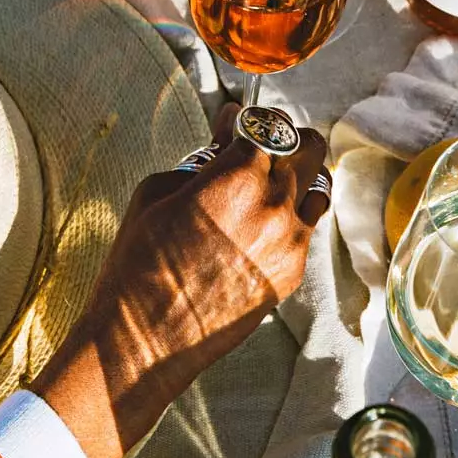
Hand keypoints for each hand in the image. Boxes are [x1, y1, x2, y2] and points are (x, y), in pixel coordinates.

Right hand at [34, 104, 328, 457]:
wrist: (145, 338)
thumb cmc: (139, 262)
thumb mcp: (158, 192)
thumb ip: (204, 154)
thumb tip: (230, 125)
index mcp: (237, 177)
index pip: (266, 125)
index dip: (251, 119)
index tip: (240, 121)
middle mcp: (274, 205)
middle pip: (306, 147)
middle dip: (286, 138)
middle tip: (266, 143)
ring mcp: (290, 242)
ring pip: (318, 186)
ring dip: (300, 174)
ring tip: (274, 180)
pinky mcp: (293, 273)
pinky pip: (307, 228)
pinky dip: (293, 215)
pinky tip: (265, 222)